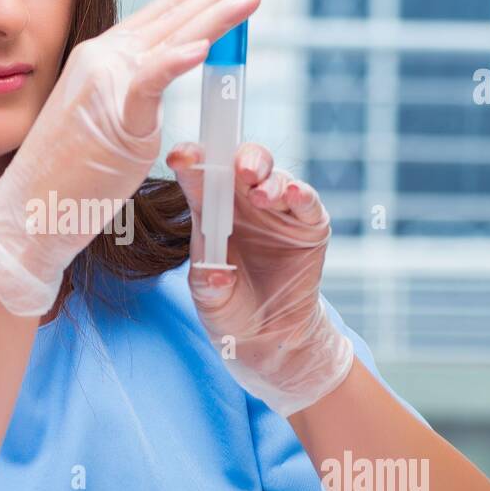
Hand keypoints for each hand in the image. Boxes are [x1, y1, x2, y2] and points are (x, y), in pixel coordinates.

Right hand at [0, 0, 262, 315]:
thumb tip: (157, 82)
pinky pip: (150, 82)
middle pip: (172, 18)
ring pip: (172, 38)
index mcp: (101, 58)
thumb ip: (131, 92)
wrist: (31, 208)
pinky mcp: (113, 116)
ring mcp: (106, 82)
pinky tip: (202, 46)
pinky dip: (177, 61)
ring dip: (216, 13)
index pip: (157, 17)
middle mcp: (103, 58)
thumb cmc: (69, 175)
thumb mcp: (105, 118)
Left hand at [166, 140, 353, 414]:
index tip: (181, 156)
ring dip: (268, 180)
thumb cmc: (231, 309)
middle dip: (240, 159)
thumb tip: (216, 274)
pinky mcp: (308, 224)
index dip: (191, 160)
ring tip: (260, 195)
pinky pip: (307, 203)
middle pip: (241, 164)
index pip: (199, 176)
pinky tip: (294, 195)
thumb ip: (209, 284)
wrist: (268, 334)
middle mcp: (243, 203)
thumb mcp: (211, 300)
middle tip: (239, 170)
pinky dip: (301, 195)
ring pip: (275, 178)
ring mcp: (278, 211)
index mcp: (210, 211)